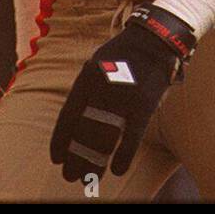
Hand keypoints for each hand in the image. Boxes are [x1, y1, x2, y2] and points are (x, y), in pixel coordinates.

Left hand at [49, 5, 194, 182]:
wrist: (157, 35)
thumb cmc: (126, 53)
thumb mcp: (98, 63)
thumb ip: (88, 89)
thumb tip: (77, 120)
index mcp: (86, 78)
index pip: (67, 116)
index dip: (60, 140)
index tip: (57, 158)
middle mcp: (101, 88)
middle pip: (83, 131)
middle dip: (75, 156)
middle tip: (70, 175)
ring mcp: (123, 97)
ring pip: (104, 137)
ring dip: (93, 161)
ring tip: (87, 178)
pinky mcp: (144, 103)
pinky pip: (131, 136)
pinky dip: (123, 156)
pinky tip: (116, 170)